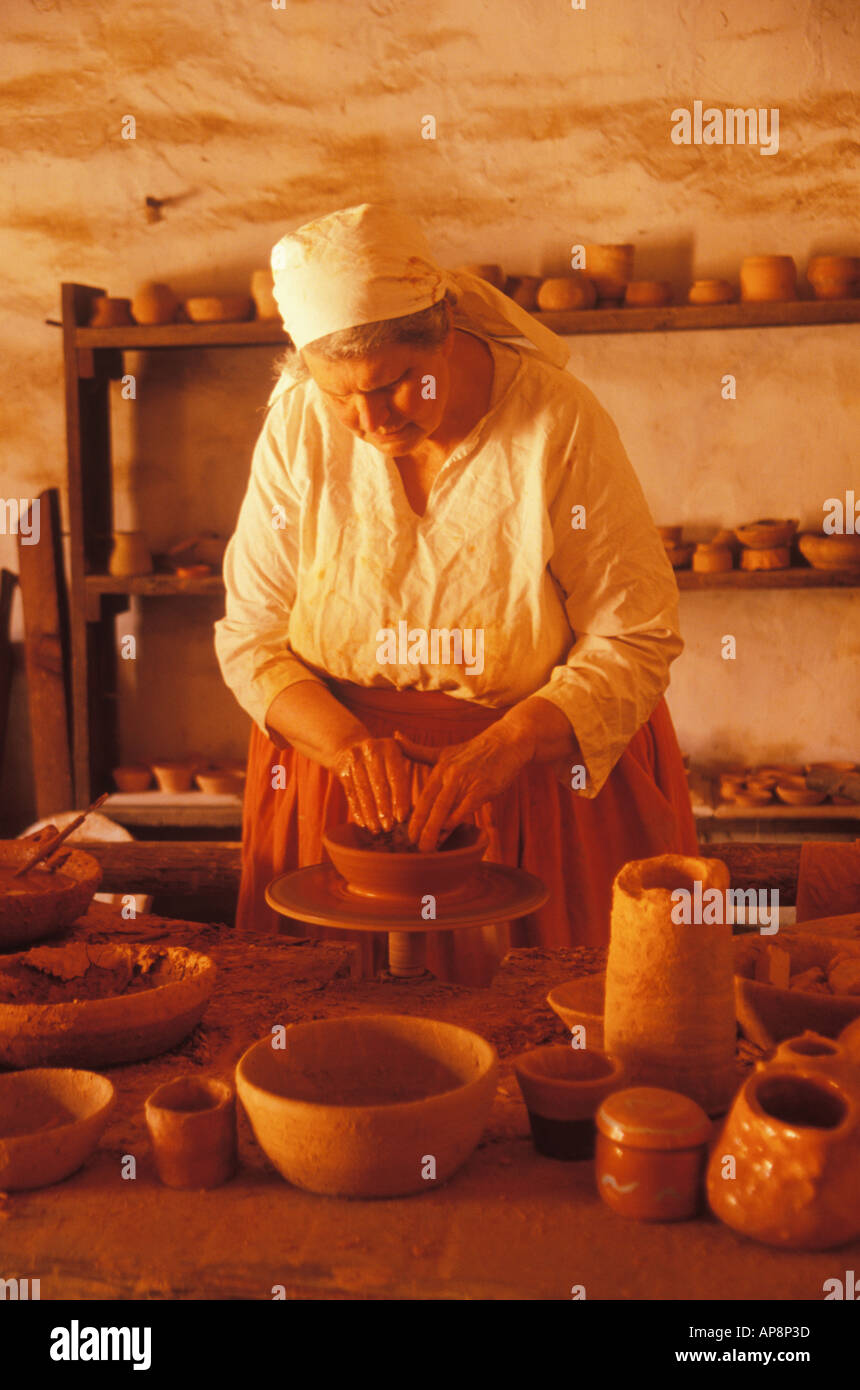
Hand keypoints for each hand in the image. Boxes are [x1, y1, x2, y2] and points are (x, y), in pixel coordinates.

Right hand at [331, 735, 411, 833]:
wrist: (349, 747)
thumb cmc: (382, 761)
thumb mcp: (396, 758)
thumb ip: (405, 777)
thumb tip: (414, 810)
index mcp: (390, 747)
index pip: (396, 777)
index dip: (399, 799)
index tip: (402, 819)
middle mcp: (371, 749)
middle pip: (379, 785)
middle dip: (384, 809)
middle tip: (389, 828)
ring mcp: (354, 758)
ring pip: (363, 791)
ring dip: (370, 813)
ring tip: (376, 829)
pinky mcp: (342, 769)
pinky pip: (351, 793)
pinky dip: (357, 810)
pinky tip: (363, 824)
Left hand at [394, 725, 532, 850]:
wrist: (507, 742)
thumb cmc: (475, 750)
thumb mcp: (444, 752)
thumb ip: (418, 751)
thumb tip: (395, 736)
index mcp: (440, 768)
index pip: (423, 797)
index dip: (414, 818)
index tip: (408, 836)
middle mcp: (450, 774)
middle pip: (430, 805)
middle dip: (421, 828)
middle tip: (415, 846)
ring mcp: (466, 780)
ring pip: (445, 809)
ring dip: (436, 830)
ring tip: (429, 847)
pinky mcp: (483, 787)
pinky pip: (465, 808)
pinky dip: (456, 821)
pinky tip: (449, 832)